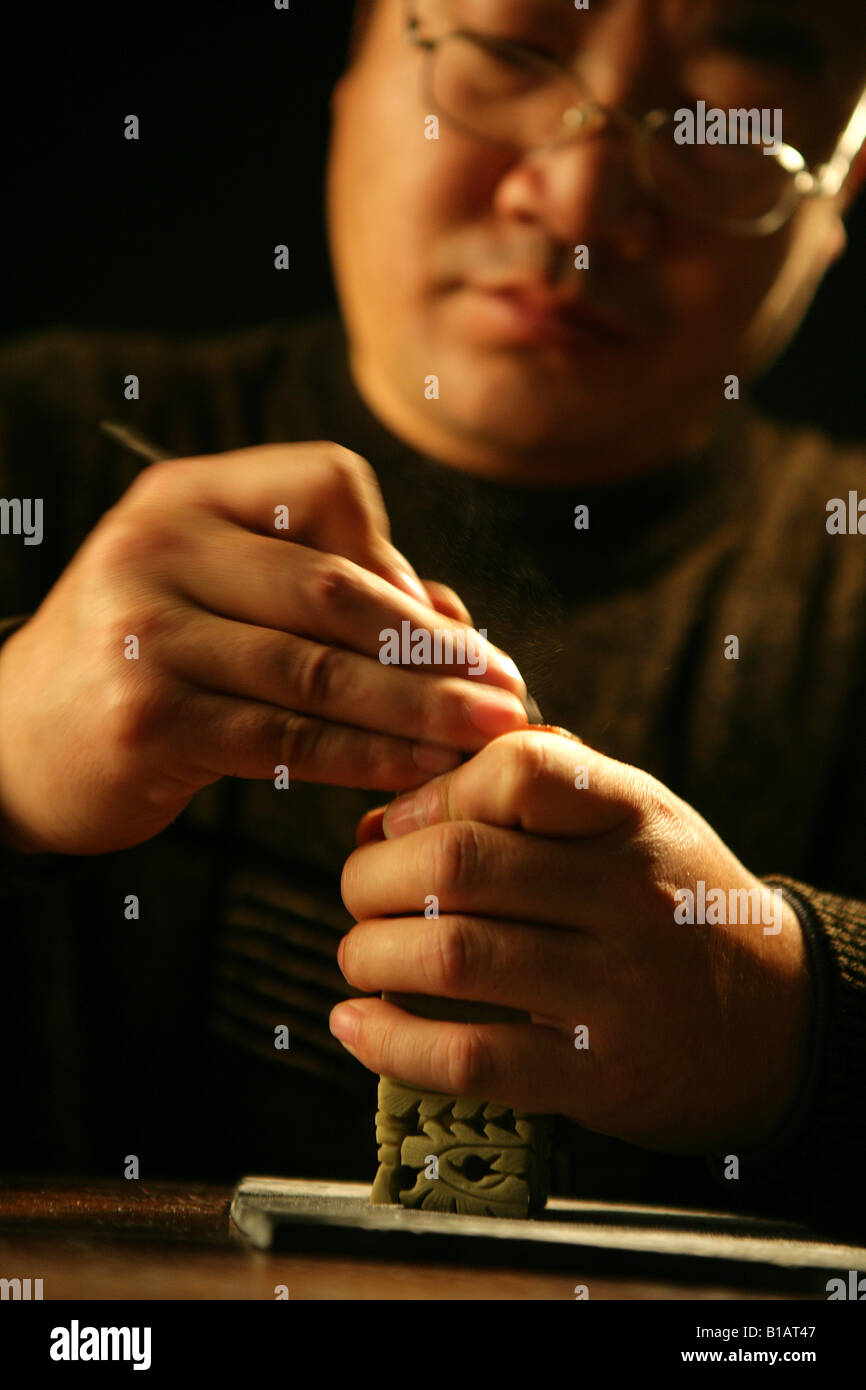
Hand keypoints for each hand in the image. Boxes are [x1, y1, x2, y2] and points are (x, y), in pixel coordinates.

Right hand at [0, 442, 526, 854]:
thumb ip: (326, 594)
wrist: (17, 743)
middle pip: (335, 589)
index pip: (328, 485)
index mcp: (186, 495)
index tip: (455, 629)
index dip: (402, 558)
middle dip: (437, 648)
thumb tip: (459, 626)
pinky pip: (288, 740)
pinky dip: (366, 759)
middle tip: (508, 692)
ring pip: (319, 670)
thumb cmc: (146, 663)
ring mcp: (145, 631)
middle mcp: (158, 546)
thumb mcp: (216, 595)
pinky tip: (418, 772)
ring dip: (419, 709)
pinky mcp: (148, 718)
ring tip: (488, 734)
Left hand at [335, 729, 812, 1154]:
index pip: (520, 768)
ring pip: (453, 957)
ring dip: (372, 956)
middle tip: (361, 896)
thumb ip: (526, 799)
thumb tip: (383, 820)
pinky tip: (357, 1026)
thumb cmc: (667, 903)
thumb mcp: (627, 821)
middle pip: (458, 865)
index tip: (400, 823)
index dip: (433, 792)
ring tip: (361, 958)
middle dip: (373, 879)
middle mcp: (628, 895)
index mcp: (633, 815)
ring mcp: (618, 989)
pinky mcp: (597, 1075)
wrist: (772, 1019)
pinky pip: (472, 1060)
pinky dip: (393, 1044)